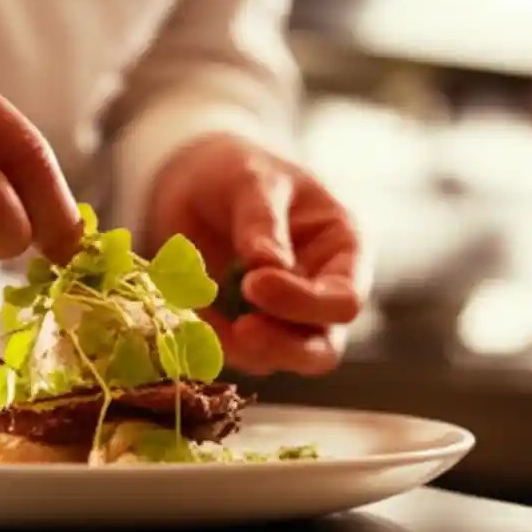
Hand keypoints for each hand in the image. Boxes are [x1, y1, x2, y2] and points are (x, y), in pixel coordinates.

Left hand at [148, 135, 366, 375]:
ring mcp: (285, 319)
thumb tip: (269, 265)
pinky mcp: (246, 332)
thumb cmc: (237, 171)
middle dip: (283, 346)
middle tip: (242, 330)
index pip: (344, 299)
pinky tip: (187, 309)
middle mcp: (322, 292)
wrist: (194, 183)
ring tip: (198, 309)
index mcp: (344, 249)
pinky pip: (232, 354)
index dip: (305, 302)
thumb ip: (262, 221)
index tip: (254, 284)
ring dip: (239, 347)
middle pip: (322, 349)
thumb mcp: (251, 180)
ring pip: (278, 361)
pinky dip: (208, 340)